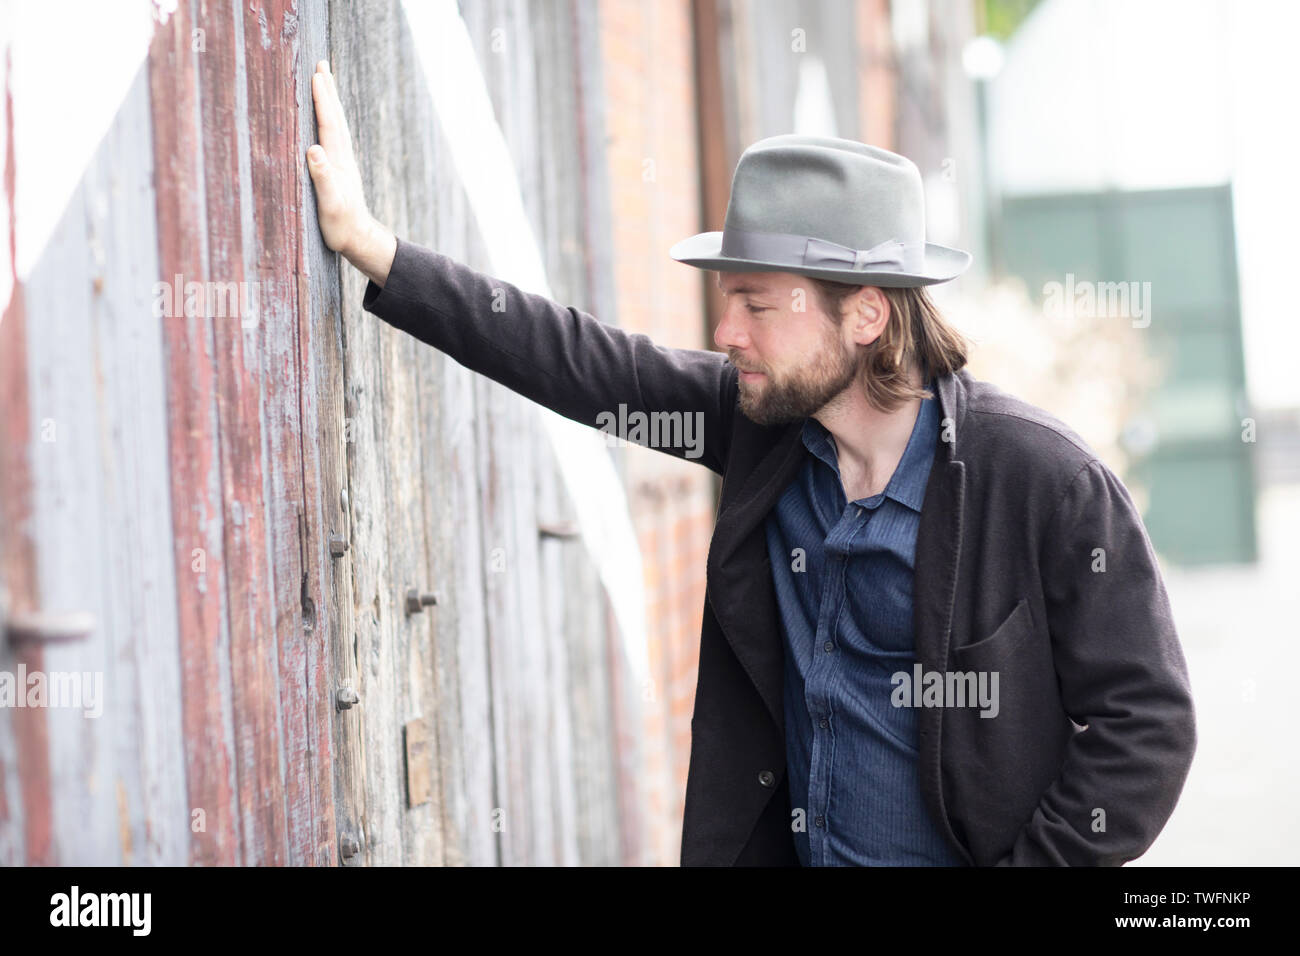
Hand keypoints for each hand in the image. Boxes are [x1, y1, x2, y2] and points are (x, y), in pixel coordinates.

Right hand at [307, 60, 372, 258]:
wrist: (358, 239)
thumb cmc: (341, 225)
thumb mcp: (330, 204)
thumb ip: (323, 177)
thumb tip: (314, 150)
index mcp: (337, 161)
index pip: (328, 123)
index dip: (322, 99)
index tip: (316, 74)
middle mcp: (342, 157)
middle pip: (335, 117)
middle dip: (327, 90)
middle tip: (321, 64)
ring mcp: (342, 163)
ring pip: (336, 125)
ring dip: (330, 102)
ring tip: (323, 82)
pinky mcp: (339, 170)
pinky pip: (333, 136)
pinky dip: (328, 120)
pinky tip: (325, 120)